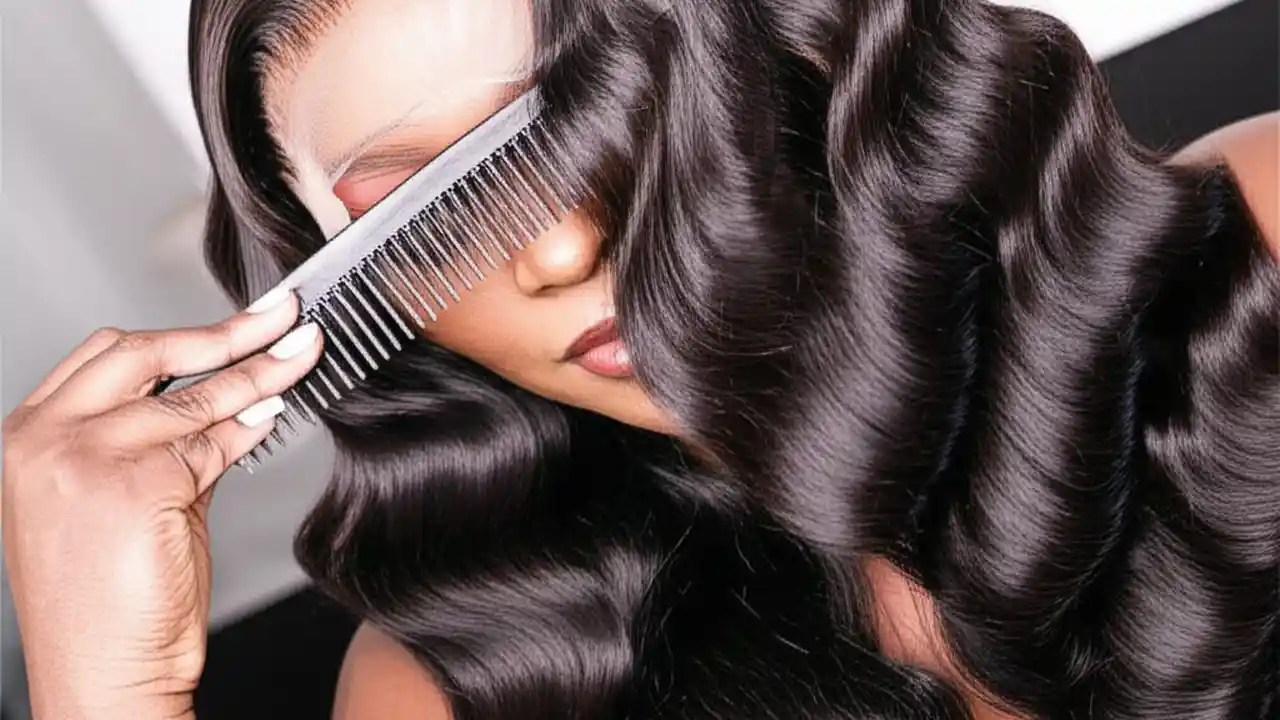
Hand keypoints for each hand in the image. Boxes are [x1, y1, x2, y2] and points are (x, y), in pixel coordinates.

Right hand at [2, 288, 322, 718]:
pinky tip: (276, 412)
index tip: (240, 321)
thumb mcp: (128, 502)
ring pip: (190, 397)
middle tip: (284, 315)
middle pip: (141, 351)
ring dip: (259, 372)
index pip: (108, 356)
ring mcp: (83, 458)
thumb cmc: (112, 603)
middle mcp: (44, 439)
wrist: (103, 677)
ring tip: (304, 353)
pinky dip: (250, 425)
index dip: (180, 333)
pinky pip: (211, 440)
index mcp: (31, 436)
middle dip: (223, 331)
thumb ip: (171, 446)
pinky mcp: (134, 483)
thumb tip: (241, 400)